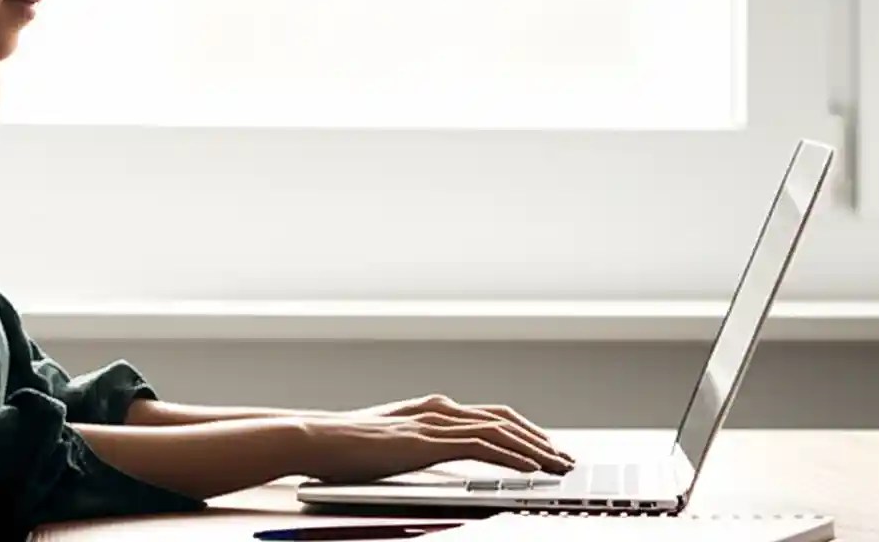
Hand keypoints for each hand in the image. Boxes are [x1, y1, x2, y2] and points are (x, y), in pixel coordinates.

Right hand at [295, 412, 573, 484]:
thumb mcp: (386, 441)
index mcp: (429, 408)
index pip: (489, 415)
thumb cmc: (341, 446)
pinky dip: (512, 456)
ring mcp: (433, 424)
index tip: (544, 448)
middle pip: (503, 418)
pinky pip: (482, 447)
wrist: (313, 437)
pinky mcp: (427, 443)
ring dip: (535, 448)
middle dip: (538, 438)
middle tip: (565, 458)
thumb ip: (413, 442)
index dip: (522, 430)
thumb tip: (428, 453)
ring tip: (559, 466)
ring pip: (500, 431)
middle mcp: (437, 409)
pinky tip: (531, 469)